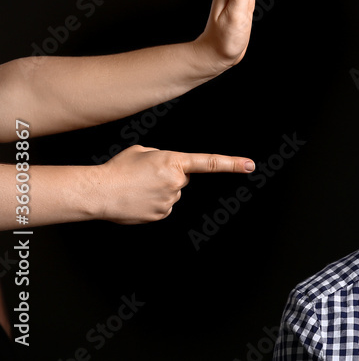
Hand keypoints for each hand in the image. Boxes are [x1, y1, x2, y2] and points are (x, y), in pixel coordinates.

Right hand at [96, 145, 254, 223]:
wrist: (99, 191)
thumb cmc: (119, 168)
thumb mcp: (143, 151)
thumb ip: (163, 156)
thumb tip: (171, 167)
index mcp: (174, 161)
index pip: (209, 162)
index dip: (232, 164)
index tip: (251, 166)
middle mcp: (176, 181)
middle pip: (182, 179)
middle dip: (169, 177)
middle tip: (146, 176)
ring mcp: (170, 200)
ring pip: (172, 193)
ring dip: (159, 190)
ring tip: (137, 188)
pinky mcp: (161, 214)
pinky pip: (163, 206)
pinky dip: (154, 203)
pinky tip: (138, 200)